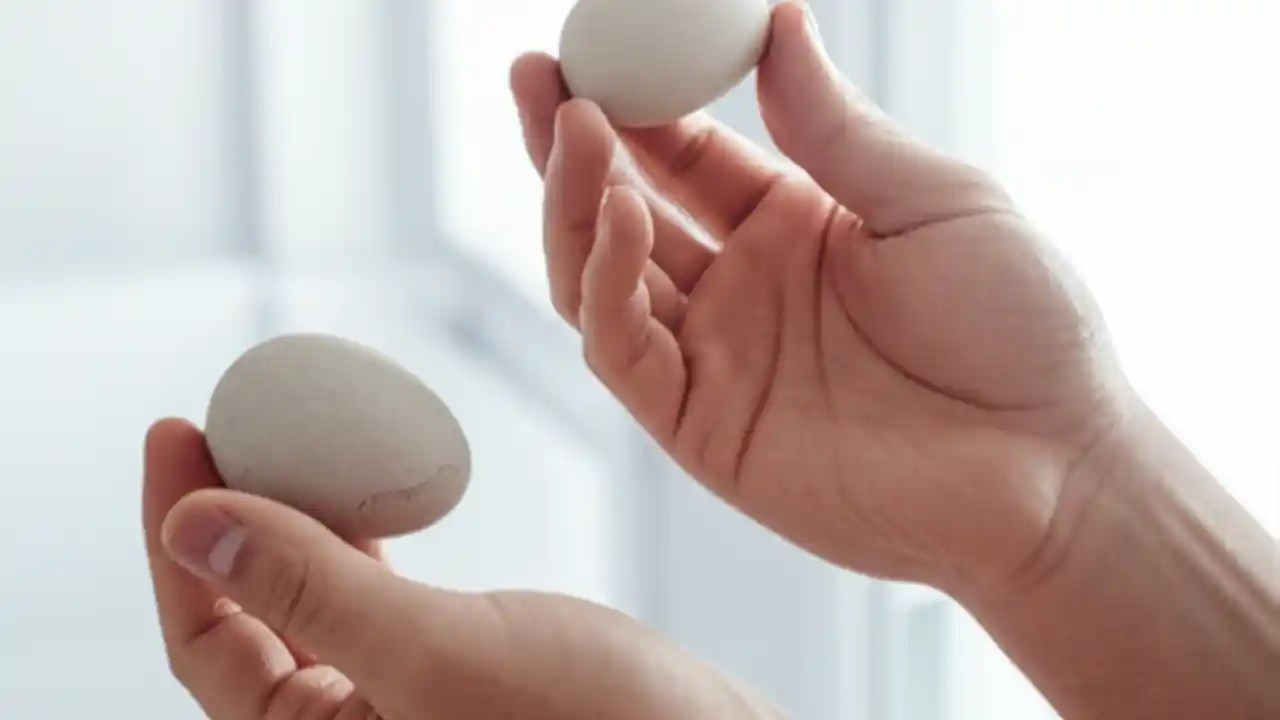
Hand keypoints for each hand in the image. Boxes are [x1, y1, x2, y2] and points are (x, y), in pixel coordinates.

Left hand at [143, 419, 781, 718]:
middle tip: (223, 414)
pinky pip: (367, 585)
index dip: (174, 534)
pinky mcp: (438, 660)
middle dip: (226, 508)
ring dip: (289, 509)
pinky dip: (357, 528)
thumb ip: (309, 591)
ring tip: (284, 428)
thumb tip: (188, 523)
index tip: (176, 430)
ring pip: (305, 590)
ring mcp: (390, 694)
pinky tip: (363, 479)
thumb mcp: (437, 654)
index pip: (206, 642)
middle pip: (246, 609)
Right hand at [511, 1, 1126, 592]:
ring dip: (577, 205)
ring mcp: (716, 360)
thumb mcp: (935, 200)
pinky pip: (625, 353)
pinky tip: (623, 215)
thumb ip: (838, 127)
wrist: (1054, 469)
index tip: (594, 41)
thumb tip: (777, 20)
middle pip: (619, 210)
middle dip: (569, 145)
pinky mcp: (702, 429)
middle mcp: (740, 290)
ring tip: (574, 128)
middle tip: (537, 75)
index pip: (681, 154)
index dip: (631, 100)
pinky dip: (608, 285)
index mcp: (792, 226)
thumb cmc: (1020, 328)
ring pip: (601, 278)